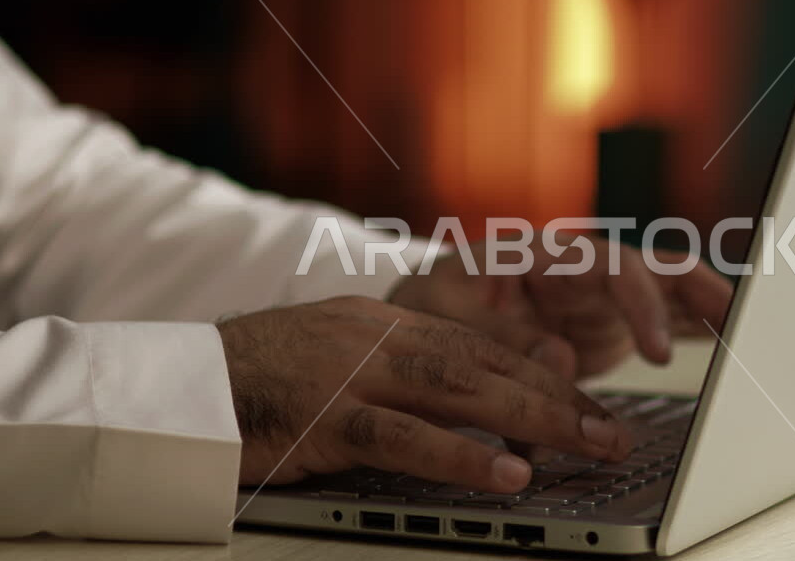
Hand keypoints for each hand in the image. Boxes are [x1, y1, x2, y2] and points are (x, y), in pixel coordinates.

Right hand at [217, 296, 631, 490]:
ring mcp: (351, 374)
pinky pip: (402, 436)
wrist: (180, 380)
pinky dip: (460, 455)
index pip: (484, 344)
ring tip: (589, 447)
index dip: (545, 373)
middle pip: (487, 364)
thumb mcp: (341, 356)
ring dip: (534, 419)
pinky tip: (507, 473)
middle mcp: (379, 337)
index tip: (591, 403)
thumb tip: (468, 398)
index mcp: (388, 321)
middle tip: (614, 432)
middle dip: (559, 398)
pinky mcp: (323, 417)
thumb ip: (402, 367)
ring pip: (460, 389)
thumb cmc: (263, 376)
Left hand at [390, 235, 733, 378]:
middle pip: (650, 267)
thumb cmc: (431, 302)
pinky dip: (692, 329)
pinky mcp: (604, 324)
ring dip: (705, 305)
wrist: (426, 307)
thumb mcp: (445, 313)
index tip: (658, 349)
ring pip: (664, 289)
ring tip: (750, 331)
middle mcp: (576, 268)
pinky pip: (658, 319)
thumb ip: (498, 332)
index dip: (639, 304)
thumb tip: (559, 358)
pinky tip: (728, 343)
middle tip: (735, 325)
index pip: (607, 265)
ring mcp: (594, 296)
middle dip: (695, 293)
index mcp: (541, 253)